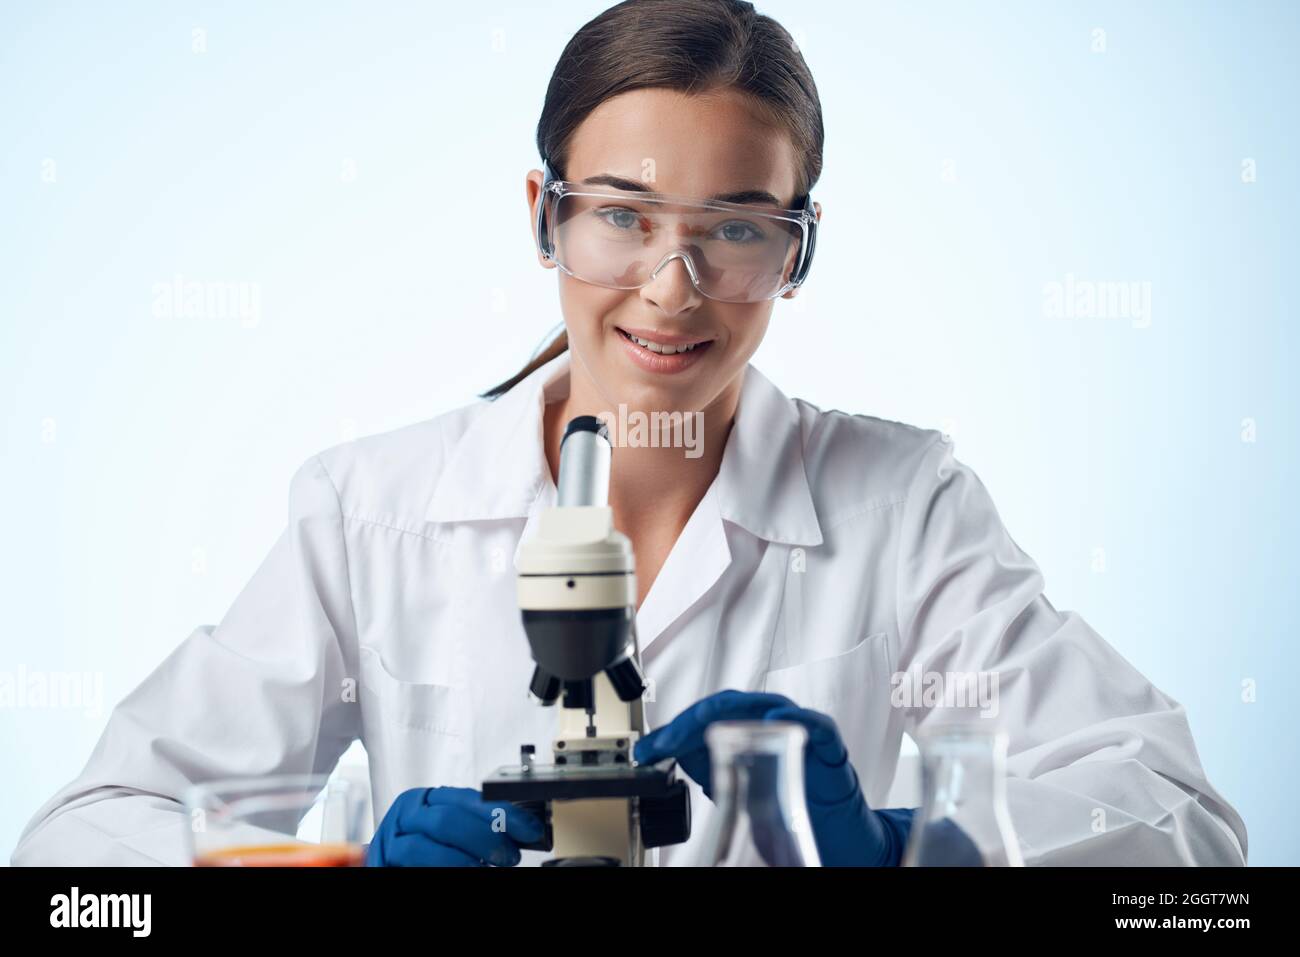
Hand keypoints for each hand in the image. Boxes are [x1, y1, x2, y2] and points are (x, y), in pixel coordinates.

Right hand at [365, 786, 543, 866]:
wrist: (389, 865)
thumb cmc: (424, 852)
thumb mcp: (452, 834)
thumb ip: (477, 829)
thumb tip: (519, 834)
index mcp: (428, 799)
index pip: (471, 799)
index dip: (503, 813)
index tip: (529, 829)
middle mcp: (408, 812)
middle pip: (449, 817)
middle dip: (485, 837)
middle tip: (509, 856)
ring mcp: (391, 836)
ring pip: (427, 842)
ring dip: (463, 857)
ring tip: (485, 867)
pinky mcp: (382, 859)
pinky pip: (412, 863)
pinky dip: (443, 866)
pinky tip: (465, 871)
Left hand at [634, 689, 913, 865]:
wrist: (835, 832)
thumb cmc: (786, 798)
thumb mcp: (733, 783)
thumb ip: (702, 764)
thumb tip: (655, 756)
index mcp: (747, 726)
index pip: (704, 715)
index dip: (672, 730)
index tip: (646, 751)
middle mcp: (771, 722)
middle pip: (727, 705)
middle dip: (689, 723)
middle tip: (665, 745)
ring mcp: (801, 731)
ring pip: (765, 705)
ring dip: (731, 714)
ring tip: (701, 729)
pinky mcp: (830, 748)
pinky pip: (817, 725)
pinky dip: (797, 719)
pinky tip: (775, 719)